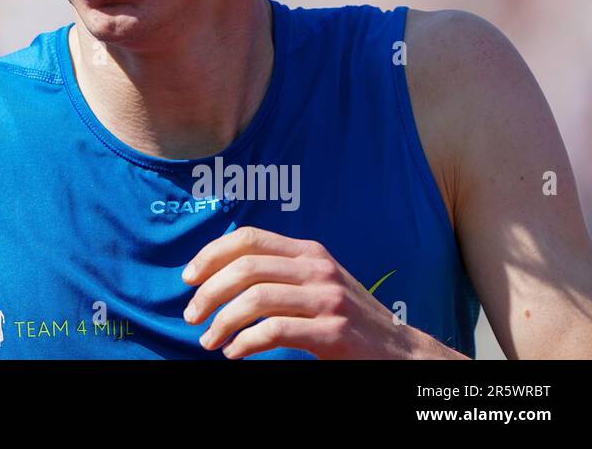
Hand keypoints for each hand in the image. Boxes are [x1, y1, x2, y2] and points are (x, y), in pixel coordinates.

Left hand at [181, 225, 458, 358]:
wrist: (402, 352)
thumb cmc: (350, 319)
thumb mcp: (318, 283)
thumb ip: (281, 272)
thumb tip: (222, 273)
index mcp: (309, 252)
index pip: (248, 238)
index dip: (211, 254)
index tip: (188, 277)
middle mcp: (318, 269)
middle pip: (246, 267)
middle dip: (209, 291)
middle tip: (191, 315)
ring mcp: (329, 300)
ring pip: (256, 299)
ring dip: (222, 321)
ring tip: (209, 340)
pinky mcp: (335, 333)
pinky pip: (275, 332)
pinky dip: (246, 342)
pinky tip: (234, 353)